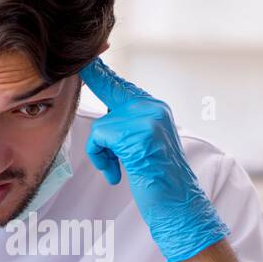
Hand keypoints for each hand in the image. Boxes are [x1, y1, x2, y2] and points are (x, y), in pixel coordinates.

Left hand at [80, 58, 228, 261]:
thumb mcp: (143, 145)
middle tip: (83, 63)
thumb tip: (104, 117)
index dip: (101, 70)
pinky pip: (100, 138)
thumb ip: (126, 126)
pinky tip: (116, 175)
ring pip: (102, 125)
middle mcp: (153, 108)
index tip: (88, 56)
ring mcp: (147, 120)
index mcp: (155, 109)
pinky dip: (101, 159)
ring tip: (115, 168)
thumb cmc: (158, 181)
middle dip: (93, 84)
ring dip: (101, 151)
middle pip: (108, 90)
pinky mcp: (137, 136)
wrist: (179, 206)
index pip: (122, 84)